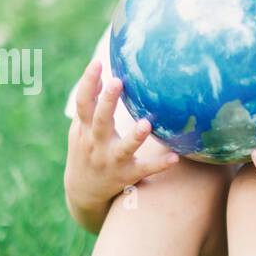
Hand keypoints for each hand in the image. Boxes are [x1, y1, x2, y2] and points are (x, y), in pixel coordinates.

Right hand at [64, 59, 178, 212]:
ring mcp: (111, 161)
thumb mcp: (81, 128)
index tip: (98, 64)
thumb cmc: (85, 150)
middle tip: (118, 81)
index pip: (83, 104)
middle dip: (108, 102)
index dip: (88, 83)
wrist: (83, 192)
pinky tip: (175, 157)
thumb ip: (89, 104)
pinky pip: (145, 170)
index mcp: (85, 129)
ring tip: (147, 123)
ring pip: (123, 148)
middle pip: (100, 121)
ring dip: (134, 137)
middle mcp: (96, 144)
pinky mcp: (126, 176)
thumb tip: (101, 74)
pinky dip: (159, 165)